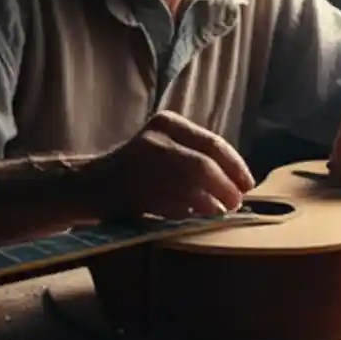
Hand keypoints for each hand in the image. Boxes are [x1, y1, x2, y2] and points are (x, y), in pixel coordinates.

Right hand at [90, 111, 255, 220]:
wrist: (92, 184)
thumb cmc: (140, 169)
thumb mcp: (168, 147)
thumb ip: (198, 156)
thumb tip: (239, 181)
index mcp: (168, 123)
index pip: (213, 144)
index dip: (235, 166)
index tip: (247, 184)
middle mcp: (155, 139)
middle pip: (203, 166)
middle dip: (225, 187)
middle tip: (235, 203)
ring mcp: (142, 164)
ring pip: (189, 187)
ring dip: (209, 204)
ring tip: (218, 212)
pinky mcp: (133, 189)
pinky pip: (171, 204)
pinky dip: (187, 212)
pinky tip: (193, 216)